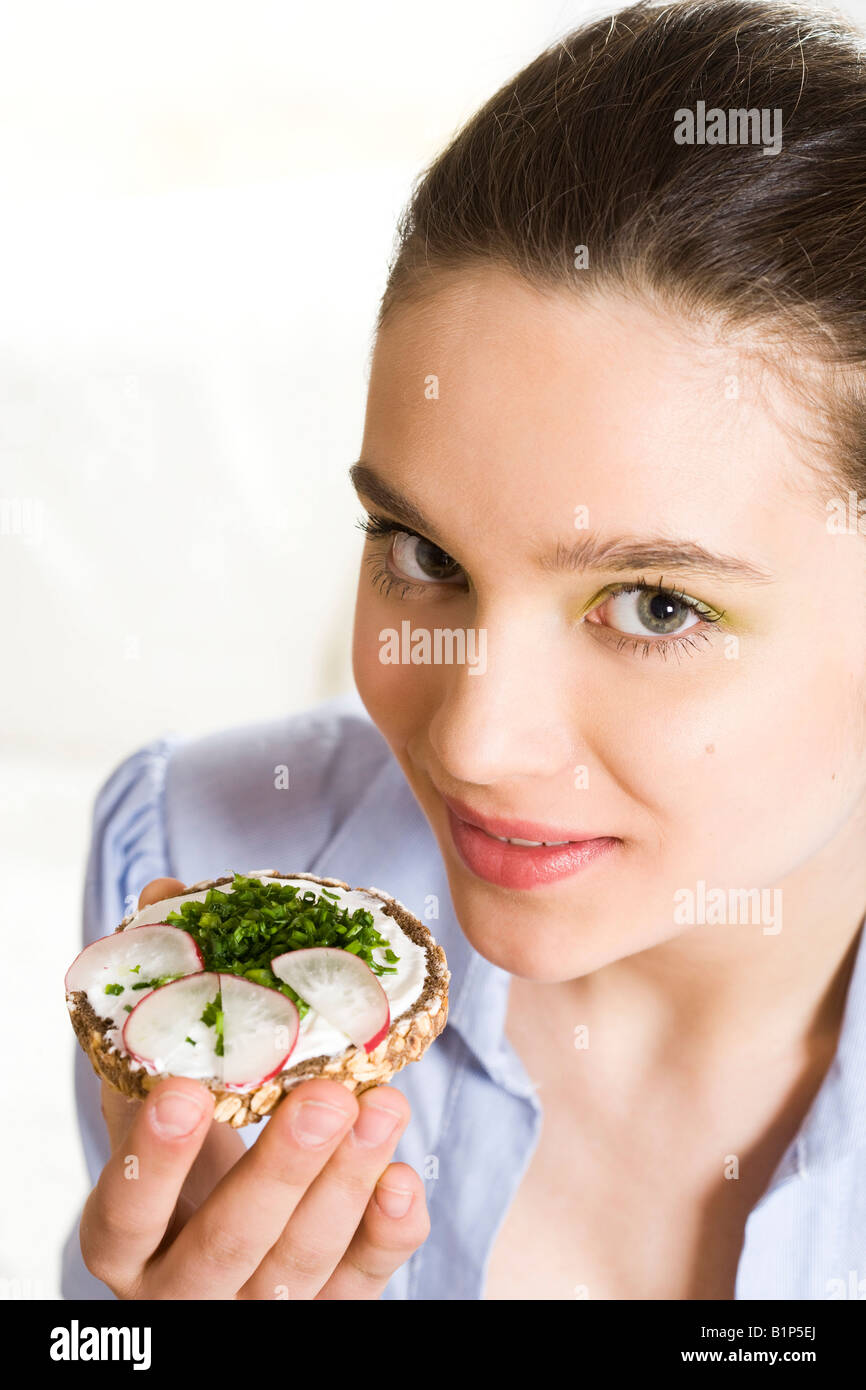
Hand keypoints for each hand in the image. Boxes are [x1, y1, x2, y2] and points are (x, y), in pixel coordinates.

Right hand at [79, 877, 429, 1298]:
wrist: (211, 1229)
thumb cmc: (182, 1149)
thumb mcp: (156, 1082)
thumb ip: (158, 999)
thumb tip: (167, 895)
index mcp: (125, 1237)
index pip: (124, 1212)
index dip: (152, 1159)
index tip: (184, 1089)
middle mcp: (182, 1289)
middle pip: (228, 1246)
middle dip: (280, 1171)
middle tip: (324, 1095)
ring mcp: (254, 1309)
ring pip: (299, 1268)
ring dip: (345, 1183)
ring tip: (382, 1104)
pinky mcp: (326, 1310)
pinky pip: (359, 1286)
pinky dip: (385, 1235)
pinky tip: (404, 1178)